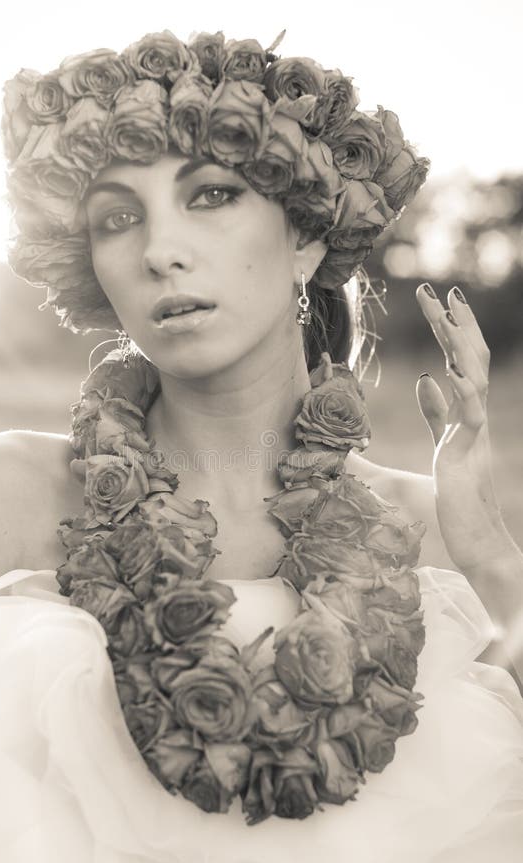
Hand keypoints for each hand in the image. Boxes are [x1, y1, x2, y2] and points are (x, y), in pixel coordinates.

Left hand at [414, 282, 512, 574]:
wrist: (478, 544)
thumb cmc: (452, 506)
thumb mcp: (429, 456)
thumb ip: (423, 424)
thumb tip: (411, 393)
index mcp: (462, 418)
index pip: (456, 366)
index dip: (447, 335)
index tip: (435, 304)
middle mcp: (472, 419)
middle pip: (465, 360)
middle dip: (449, 325)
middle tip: (432, 291)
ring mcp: (475, 433)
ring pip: (471, 376)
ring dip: (456, 341)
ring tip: (443, 310)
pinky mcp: (470, 453)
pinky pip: (471, 414)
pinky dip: (462, 389)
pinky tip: (447, 367)